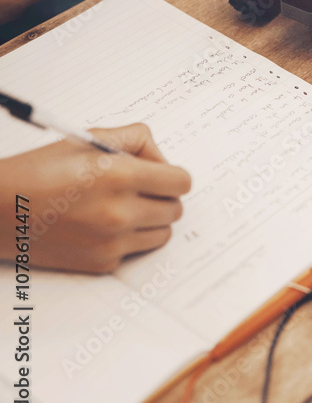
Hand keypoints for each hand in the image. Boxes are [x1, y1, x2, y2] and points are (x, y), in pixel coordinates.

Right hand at [0, 124, 191, 272]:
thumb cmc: (37, 172)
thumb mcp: (86, 139)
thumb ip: (135, 139)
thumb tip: (162, 159)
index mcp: (120, 176)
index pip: (181, 182)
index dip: (172, 176)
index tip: (160, 175)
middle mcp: (120, 212)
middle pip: (175, 209)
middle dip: (161, 197)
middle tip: (137, 189)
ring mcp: (112, 241)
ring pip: (163, 233)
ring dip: (150, 220)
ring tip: (120, 207)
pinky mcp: (103, 262)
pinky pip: (137, 250)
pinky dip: (127, 239)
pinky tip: (100, 225)